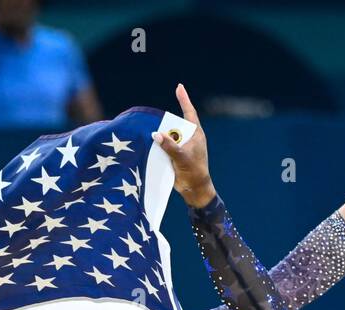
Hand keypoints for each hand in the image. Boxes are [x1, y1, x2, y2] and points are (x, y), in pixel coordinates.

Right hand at [153, 83, 215, 207]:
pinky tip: (149, 143)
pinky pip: (165, 145)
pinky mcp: (176, 155)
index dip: (183, 99)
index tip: (179, 87)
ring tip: (148, 130)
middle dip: (165, 121)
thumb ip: (169, 145)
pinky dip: (159, 144)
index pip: (189, 112)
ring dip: (160, 134)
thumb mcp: (181, 157)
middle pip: (175, 124)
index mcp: (196, 134)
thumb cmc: (193, 171)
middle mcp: (189, 138)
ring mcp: (182, 146)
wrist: (194, 189)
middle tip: (155, 119)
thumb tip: (156, 134)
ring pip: (169, 135)